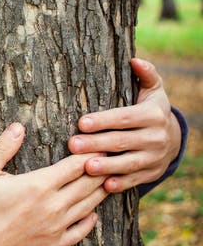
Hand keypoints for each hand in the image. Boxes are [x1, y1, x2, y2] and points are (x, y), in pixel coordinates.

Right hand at [0, 123, 107, 245]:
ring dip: (100, 192)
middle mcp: (53, 206)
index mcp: (38, 185)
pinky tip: (92, 215)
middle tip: (113, 159)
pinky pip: (79, 233)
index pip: (75, 165)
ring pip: (87, 206)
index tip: (101, 144)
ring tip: (109, 181)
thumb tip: (18, 126)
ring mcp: (55, 228)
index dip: (91, 153)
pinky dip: (89, 222)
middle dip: (101, 169)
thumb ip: (3, 147)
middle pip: (87, 184)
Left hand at [67, 58, 181, 193]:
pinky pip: (135, 179)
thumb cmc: (152, 108)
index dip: (103, 121)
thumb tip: (135, 60)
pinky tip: (104, 186)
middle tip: (73, 145)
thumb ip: (146, 73)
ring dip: (107, 166)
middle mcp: (156, 137)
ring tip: (86, 167)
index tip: (81, 123)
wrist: (173, 138)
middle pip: (122, 141)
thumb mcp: (153, 90)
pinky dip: (121, 183)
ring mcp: (154, 157)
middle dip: (97, 143)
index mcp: (152, 115)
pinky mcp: (151, 173)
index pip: (124, 118)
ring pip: (129, 163)